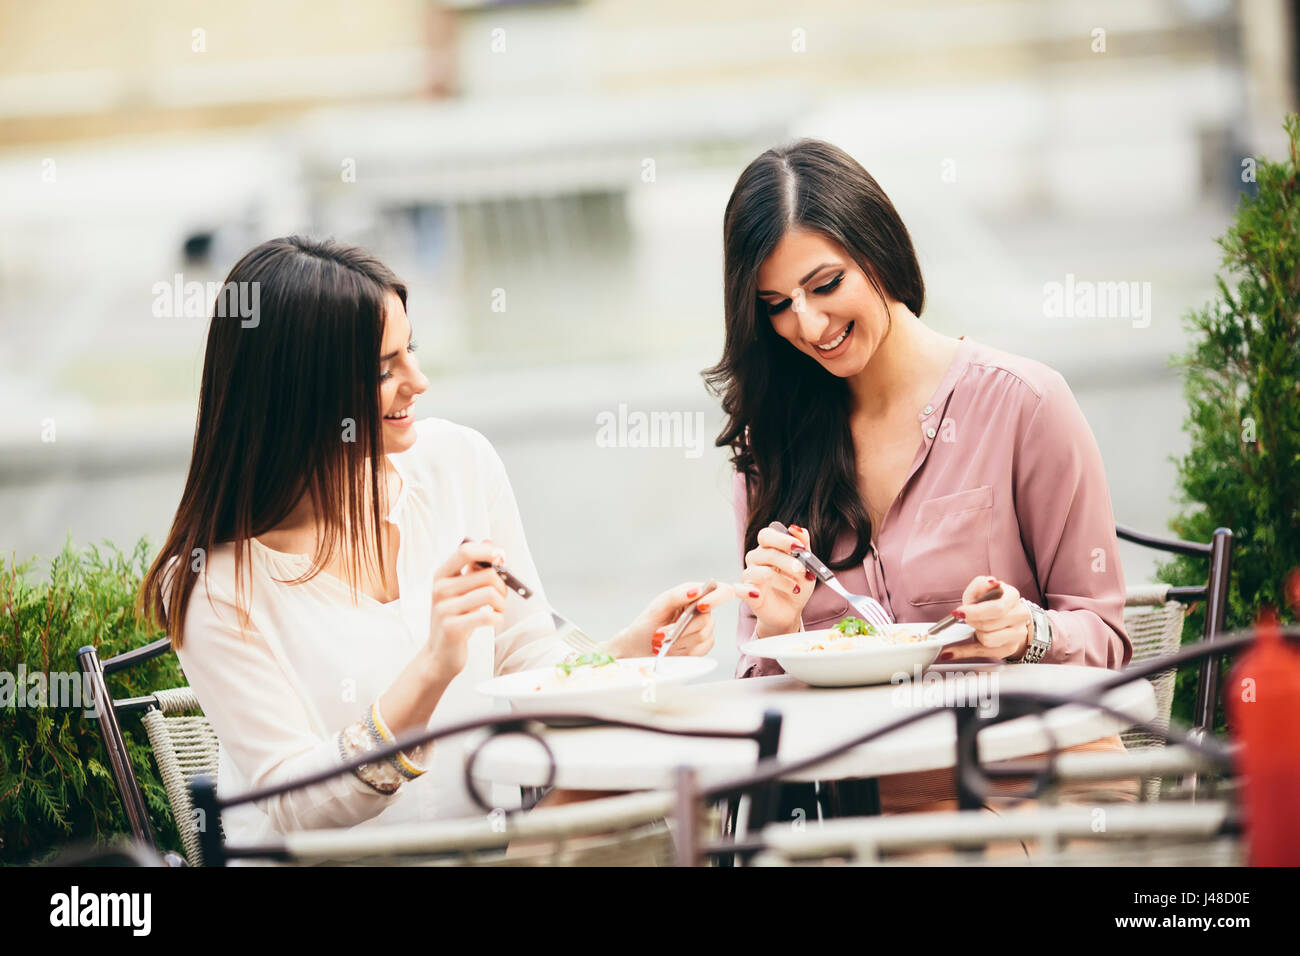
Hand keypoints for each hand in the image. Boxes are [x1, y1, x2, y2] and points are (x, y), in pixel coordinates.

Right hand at [425, 539, 507, 682]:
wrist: (439, 655)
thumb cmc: (455, 618)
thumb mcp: (459, 590)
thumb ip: (472, 567)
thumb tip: (488, 541)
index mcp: (441, 575)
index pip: (465, 551)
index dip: (488, 552)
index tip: (501, 559)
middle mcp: (440, 589)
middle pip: (486, 575)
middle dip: (502, 586)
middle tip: (501, 597)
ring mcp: (444, 609)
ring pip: (490, 594)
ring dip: (502, 604)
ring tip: (498, 611)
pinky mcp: (452, 628)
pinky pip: (488, 616)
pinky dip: (498, 619)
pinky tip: (493, 621)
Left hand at [608, 581, 747, 658]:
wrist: (639, 646)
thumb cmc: (648, 623)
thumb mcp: (659, 605)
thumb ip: (678, 595)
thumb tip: (697, 590)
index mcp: (695, 595)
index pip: (722, 591)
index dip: (717, 598)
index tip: (701, 606)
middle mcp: (703, 611)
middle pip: (707, 620)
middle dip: (682, 629)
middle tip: (662, 634)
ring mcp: (705, 629)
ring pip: (702, 636)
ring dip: (679, 641)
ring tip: (663, 642)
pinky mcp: (703, 646)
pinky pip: (701, 649)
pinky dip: (683, 650)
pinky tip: (672, 649)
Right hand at [742, 524, 814, 636]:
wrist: (791, 612)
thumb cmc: (797, 586)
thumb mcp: (807, 568)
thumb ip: (804, 548)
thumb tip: (800, 529)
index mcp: (769, 549)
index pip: (767, 535)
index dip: (782, 539)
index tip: (799, 546)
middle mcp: (757, 560)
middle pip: (765, 552)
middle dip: (785, 560)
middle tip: (801, 569)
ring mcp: (750, 576)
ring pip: (760, 571)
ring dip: (781, 580)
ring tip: (796, 589)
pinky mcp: (747, 594)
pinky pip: (741, 589)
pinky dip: (748, 591)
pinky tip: (759, 594)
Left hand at [938, 576, 1030, 661]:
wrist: (1005, 616)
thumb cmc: (990, 601)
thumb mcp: (981, 589)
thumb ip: (981, 585)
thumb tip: (990, 582)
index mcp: (1012, 596)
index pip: (997, 608)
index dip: (975, 612)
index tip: (959, 612)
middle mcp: (1020, 615)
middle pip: (989, 625)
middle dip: (972, 622)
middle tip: (966, 618)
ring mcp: (1018, 633)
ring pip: (988, 640)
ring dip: (976, 633)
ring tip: (976, 626)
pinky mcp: (1009, 648)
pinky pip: (982, 653)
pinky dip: (964, 651)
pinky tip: (953, 650)